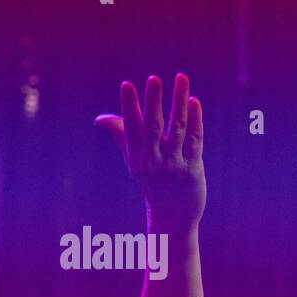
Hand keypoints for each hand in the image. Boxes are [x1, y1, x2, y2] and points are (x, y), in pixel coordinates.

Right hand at [95, 73, 205, 232]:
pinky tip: (194, 102)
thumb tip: (100, 118)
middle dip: (153, 102)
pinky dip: (196, 121)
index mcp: (136, 156)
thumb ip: (122, 135)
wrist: (173, 217)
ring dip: (179, 102)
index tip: (127, 85)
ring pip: (178, 129)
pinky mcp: (193, 170)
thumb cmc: (152, 183)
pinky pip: (195, 141)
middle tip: (153, 79)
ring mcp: (174, 166)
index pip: (131, 127)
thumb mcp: (134, 161)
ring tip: (182, 79)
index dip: (129, 106)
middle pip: (153, 127)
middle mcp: (153, 160)